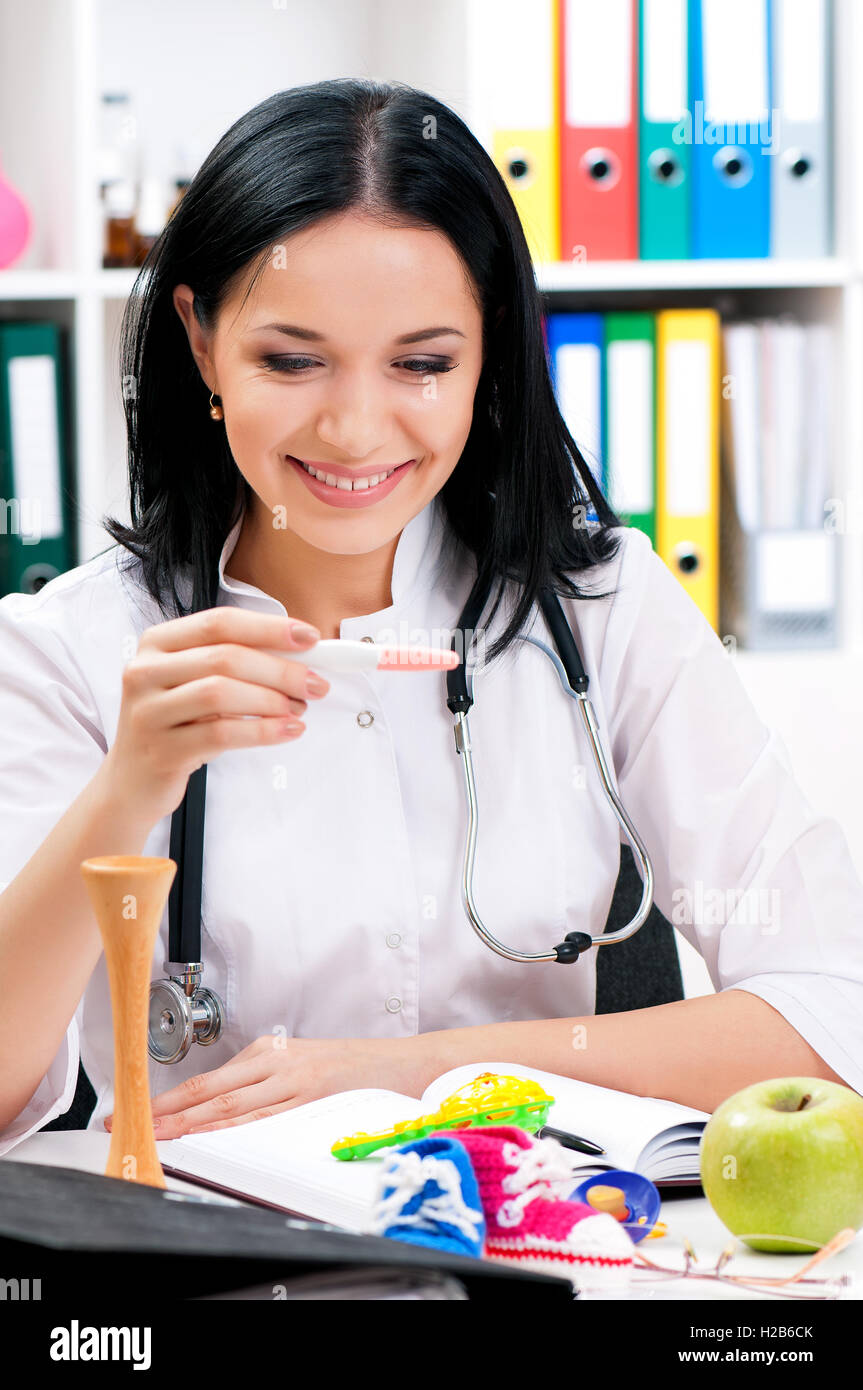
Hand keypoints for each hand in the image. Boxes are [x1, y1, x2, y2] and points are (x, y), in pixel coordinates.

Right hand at [101, 607, 330, 825]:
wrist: (133, 781)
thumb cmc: (177, 725)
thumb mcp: (197, 684)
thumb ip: (235, 663)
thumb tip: (300, 654)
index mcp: (157, 643)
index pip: (220, 624)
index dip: (269, 628)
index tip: (310, 638)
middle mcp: (145, 671)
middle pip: (225, 658)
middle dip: (280, 669)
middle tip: (315, 683)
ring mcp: (148, 711)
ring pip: (221, 693)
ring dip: (271, 700)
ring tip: (299, 709)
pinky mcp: (161, 749)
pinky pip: (221, 735)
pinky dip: (262, 731)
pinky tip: (288, 731)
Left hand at [103, 1034, 434, 1139]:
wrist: (397, 1062)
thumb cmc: (348, 1066)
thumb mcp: (298, 1062)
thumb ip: (262, 1081)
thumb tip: (221, 1106)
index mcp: (269, 1052)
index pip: (207, 1080)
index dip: (169, 1097)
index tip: (137, 1108)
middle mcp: (275, 1064)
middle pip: (209, 1092)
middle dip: (165, 1110)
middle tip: (129, 1122)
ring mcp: (292, 1083)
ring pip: (230, 1108)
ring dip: (188, 1124)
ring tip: (156, 1134)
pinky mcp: (310, 1101)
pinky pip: (263, 1120)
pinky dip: (232, 1130)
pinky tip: (210, 1138)